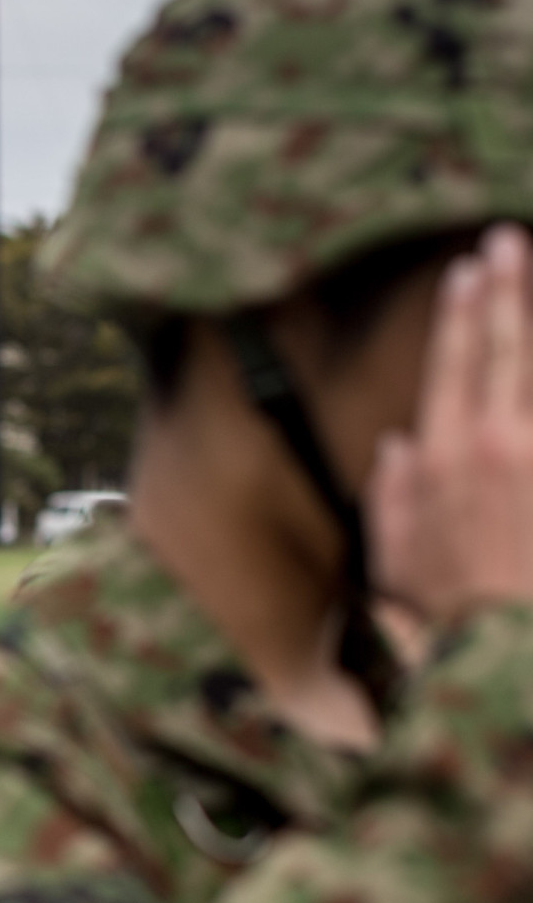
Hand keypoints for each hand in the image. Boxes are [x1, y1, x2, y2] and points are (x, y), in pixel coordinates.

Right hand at [371, 225, 532, 623]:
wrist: (501, 661)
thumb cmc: (442, 620)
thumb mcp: (393, 562)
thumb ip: (391, 499)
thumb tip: (395, 446)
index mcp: (437, 463)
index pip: (449, 368)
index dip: (459, 315)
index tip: (467, 271)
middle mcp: (491, 449)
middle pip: (503, 350)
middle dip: (508, 289)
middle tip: (510, 241)